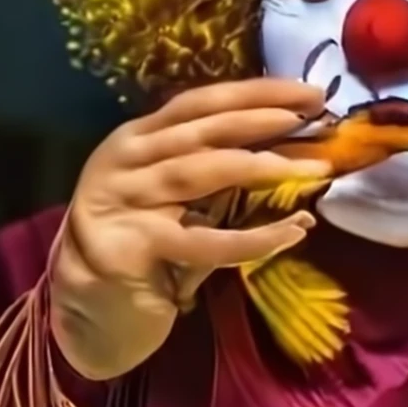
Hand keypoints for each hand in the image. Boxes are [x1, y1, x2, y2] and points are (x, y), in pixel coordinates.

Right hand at [49, 78, 330, 380]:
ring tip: (314, 169)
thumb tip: (299, 159)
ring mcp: (122, 199)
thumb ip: (219, 173)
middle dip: (264, 118)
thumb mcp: (179, 199)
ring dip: (263, 166)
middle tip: (316, 115)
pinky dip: (253, 239)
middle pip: (203, 128)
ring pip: (200, 172)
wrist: (90, 314)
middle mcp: (125, 158)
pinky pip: (204, 241)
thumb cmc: (146, 249)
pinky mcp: (129, 247)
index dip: (256, 93)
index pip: (202, 102)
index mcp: (138, 137)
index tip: (308, 93)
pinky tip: (291, 233)